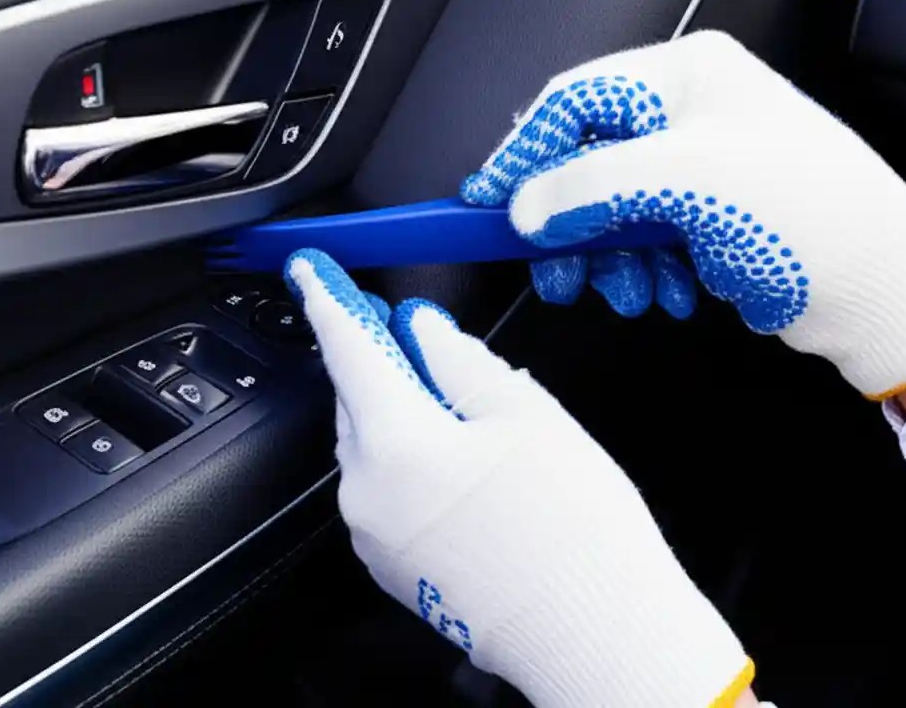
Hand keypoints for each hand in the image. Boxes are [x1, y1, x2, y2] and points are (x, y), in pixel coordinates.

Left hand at [285, 248, 753, 707]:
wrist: (596, 633)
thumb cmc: (574, 529)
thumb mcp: (526, 414)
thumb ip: (460, 360)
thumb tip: (420, 327)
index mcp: (394, 443)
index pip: (346, 350)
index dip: (327, 300)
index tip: (309, 271)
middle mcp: (367, 493)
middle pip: (356, 402)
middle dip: (378, 362)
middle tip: (405, 331)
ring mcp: (376, 538)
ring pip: (372, 450)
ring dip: (400, 415)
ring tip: (462, 407)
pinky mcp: (394, 569)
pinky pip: (386, 495)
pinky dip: (410, 464)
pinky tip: (462, 465)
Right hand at [462, 30, 905, 398]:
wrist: (881, 290)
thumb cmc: (817, 218)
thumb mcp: (689, 182)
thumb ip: (591, 185)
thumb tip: (523, 203)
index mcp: (686, 79)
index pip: (573, 103)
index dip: (521, 155)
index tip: (485, 203)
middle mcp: (688, 118)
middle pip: (583, 164)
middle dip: (566, 224)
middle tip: (551, 268)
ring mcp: (695, 170)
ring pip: (605, 211)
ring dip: (604, 259)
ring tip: (627, 290)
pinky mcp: (702, 220)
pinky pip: (636, 243)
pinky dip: (638, 273)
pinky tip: (665, 292)